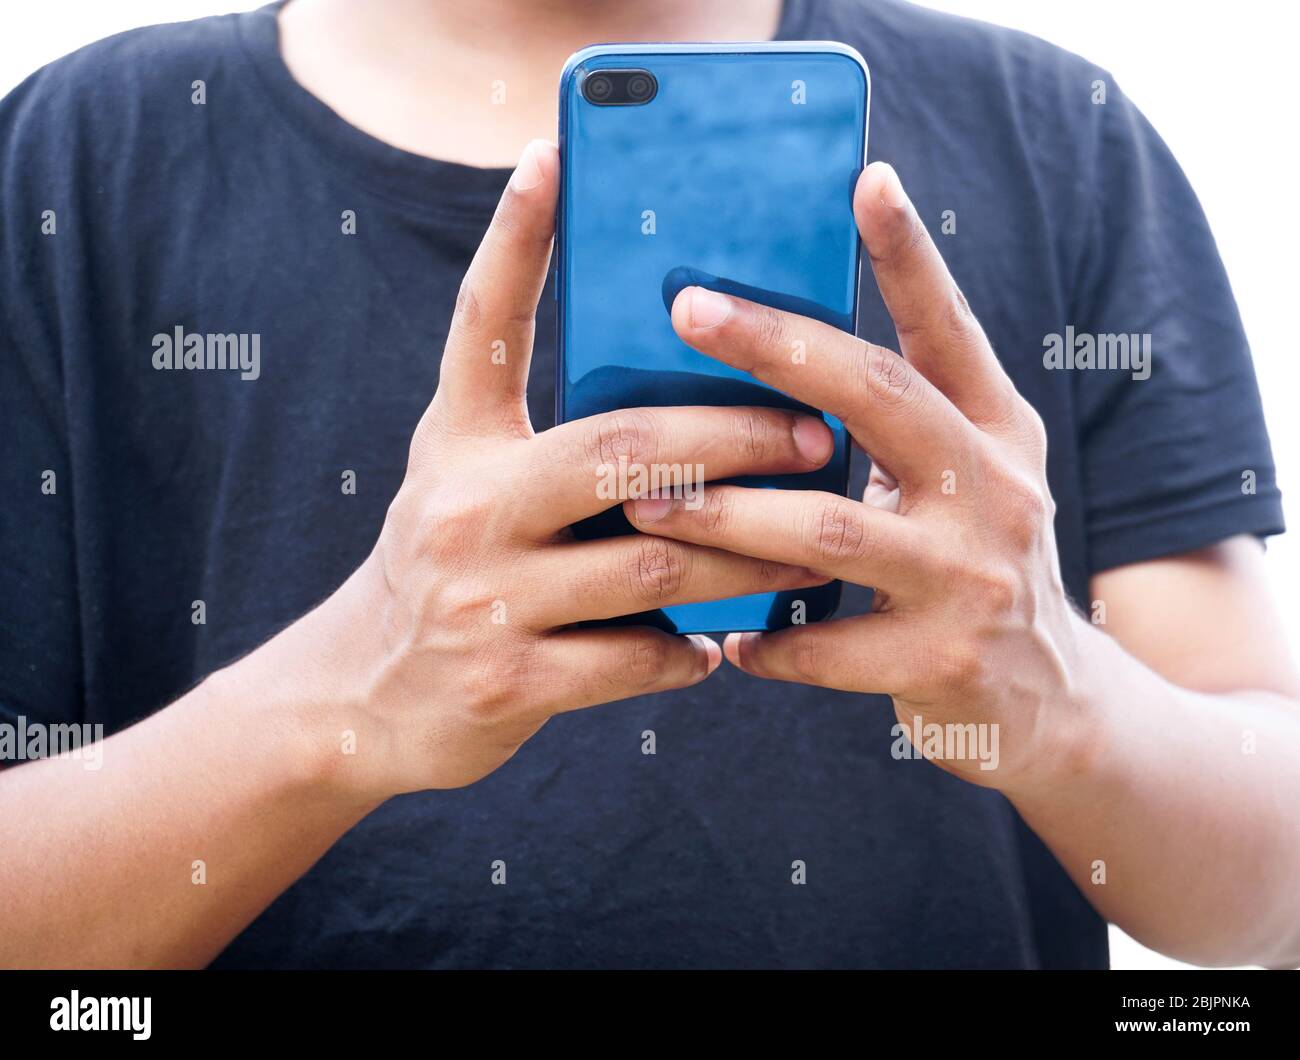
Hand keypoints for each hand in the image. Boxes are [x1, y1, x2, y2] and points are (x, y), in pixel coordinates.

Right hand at [276, 140, 833, 796]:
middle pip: (622, 451)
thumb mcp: (469, 478)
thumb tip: (682, 390)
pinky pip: (635, 659)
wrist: (359, 693)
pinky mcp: (508, 682)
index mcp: (457, 441)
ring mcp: (483, 599)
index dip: (516, 236)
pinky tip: (720, 644)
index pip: (484, 322)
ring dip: (747, 558)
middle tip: (813, 433)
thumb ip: (551, 437)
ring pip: (654, 565)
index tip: (554, 154)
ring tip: (809, 547)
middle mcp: (464, 506)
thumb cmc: (451, 561)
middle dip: (736, 439)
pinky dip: (688, 652)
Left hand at [626, 160, 1084, 788]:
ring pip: (827, 530)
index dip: (910, 255)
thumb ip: (897, 427)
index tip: (865, 178)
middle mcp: (996, 489)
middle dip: (777, 348)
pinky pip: (825, 649)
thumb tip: (773, 365)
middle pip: (878, 398)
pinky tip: (721, 637)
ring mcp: (973, 578)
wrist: (1052, 702)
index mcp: (994, 432)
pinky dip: (764, 641)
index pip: (947, 330)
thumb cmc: (974, 565)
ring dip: (726, 514)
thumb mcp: (965, 480)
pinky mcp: (944, 661)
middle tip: (689, 308)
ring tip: (647, 504)